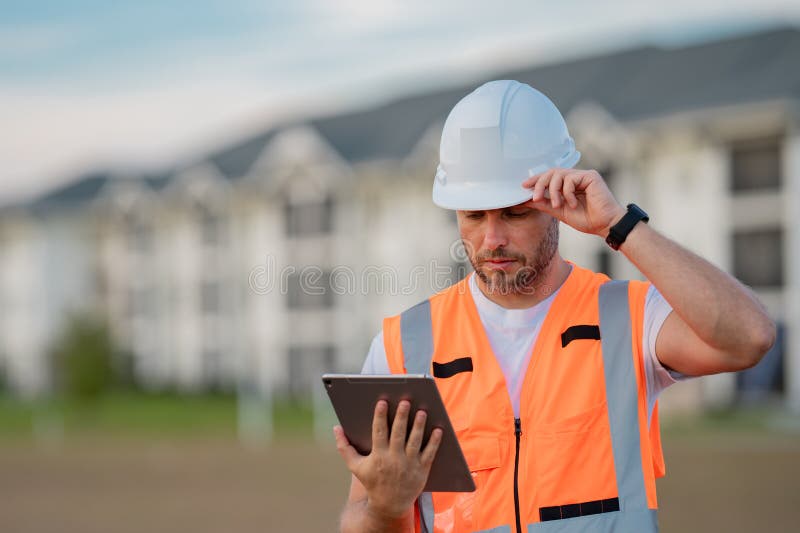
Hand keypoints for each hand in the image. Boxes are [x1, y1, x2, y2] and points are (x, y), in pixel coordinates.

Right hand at [333, 400, 442, 520]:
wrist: (389, 505)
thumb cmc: (372, 481)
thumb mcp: (355, 466)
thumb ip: (344, 447)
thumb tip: (336, 428)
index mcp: (378, 455)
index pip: (379, 432)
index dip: (380, 416)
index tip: (382, 402)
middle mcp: (394, 459)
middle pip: (399, 433)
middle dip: (402, 416)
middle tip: (406, 401)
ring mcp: (409, 464)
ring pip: (415, 441)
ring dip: (418, 426)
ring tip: (421, 411)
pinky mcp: (422, 469)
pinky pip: (429, 453)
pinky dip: (434, 441)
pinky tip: (438, 429)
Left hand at [522, 168, 625, 236]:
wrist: (605, 225)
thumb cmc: (586, 219)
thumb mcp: (558, 211)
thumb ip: (544, 203)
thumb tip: (526, 200)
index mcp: (568, 184)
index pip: (549, 177)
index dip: (536, 179)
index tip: (524, 186)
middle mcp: (576, 177)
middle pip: (552, 172)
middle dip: (541, 184)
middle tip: (536, 197)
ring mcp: (583, 175)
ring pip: (559, 174)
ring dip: (554, 191)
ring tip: (558, 205)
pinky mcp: (591, 176)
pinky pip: (571, 179)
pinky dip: (568, 193)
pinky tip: (573, 204)